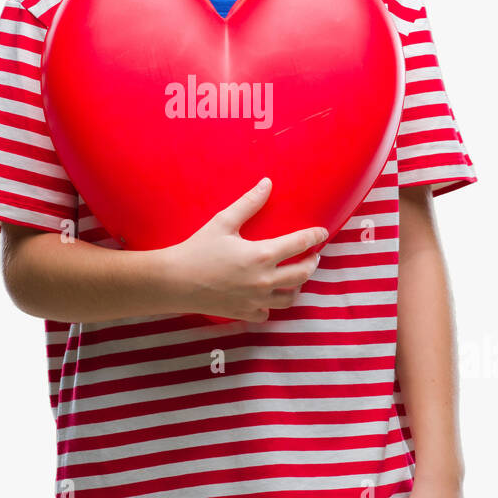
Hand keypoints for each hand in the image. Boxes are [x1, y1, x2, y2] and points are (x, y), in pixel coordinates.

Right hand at [163, 177, 326, 322]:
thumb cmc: (197, 249)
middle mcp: (265, 281)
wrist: (174, 282)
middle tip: (314, 256)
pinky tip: (268, 297)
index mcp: (262, 255)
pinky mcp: (244, 313)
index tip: (322, 233)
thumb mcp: (223, 221)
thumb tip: (268, 183)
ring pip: (290, 298)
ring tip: (296, 277)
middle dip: (312, 263)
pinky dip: (271, 306)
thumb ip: (249, 203)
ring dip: (297, 286)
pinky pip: (267, 313)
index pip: (300, 244)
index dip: (315, 236)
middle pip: (303, 274)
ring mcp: (256, 300)